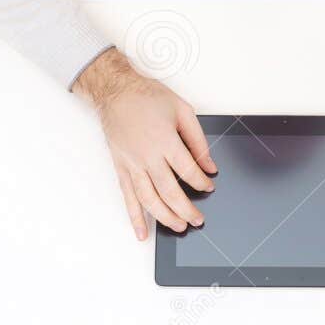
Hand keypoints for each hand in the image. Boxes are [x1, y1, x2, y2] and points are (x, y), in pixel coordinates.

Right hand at [73, 48, 216, 239]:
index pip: (188, 170)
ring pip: (149, 199)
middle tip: (198, 220)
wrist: (116, 92)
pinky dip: (135, 217)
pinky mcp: (121, 168)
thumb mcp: (182, 110)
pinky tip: (142, 231)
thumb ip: (197, 140)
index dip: (201, 182)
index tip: (209, 187)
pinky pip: (128, 197)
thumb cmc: (147, 97)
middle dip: (187, 209)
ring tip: (179, 227)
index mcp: (165, 140)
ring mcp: (132, 165)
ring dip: (165, 217)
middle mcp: (147, 156)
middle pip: (170, 191)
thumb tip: (209, 164)